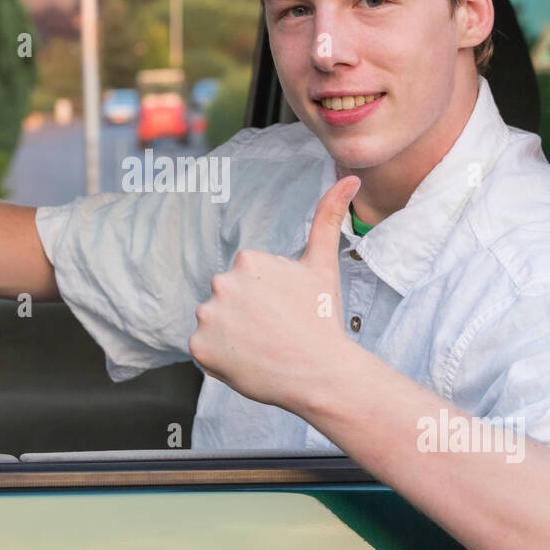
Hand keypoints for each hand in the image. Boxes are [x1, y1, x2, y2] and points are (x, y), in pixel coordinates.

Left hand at [188, 174, 362, 412]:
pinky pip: (206, 351)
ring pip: (216, 324)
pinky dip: (222, 360)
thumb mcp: (323, 264)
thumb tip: (350, 177)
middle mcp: (221, 281)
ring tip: (264, 348)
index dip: (268, 300)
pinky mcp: (199, 347)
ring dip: (233, 336)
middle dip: (248, 315)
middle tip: (276, 331)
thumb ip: (328, 217)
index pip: (248, 281)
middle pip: (229, 300)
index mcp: (247, 259)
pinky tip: (248, 361)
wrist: (321, 372)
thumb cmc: (323, 319)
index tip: (286, 312)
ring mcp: (208, 315)